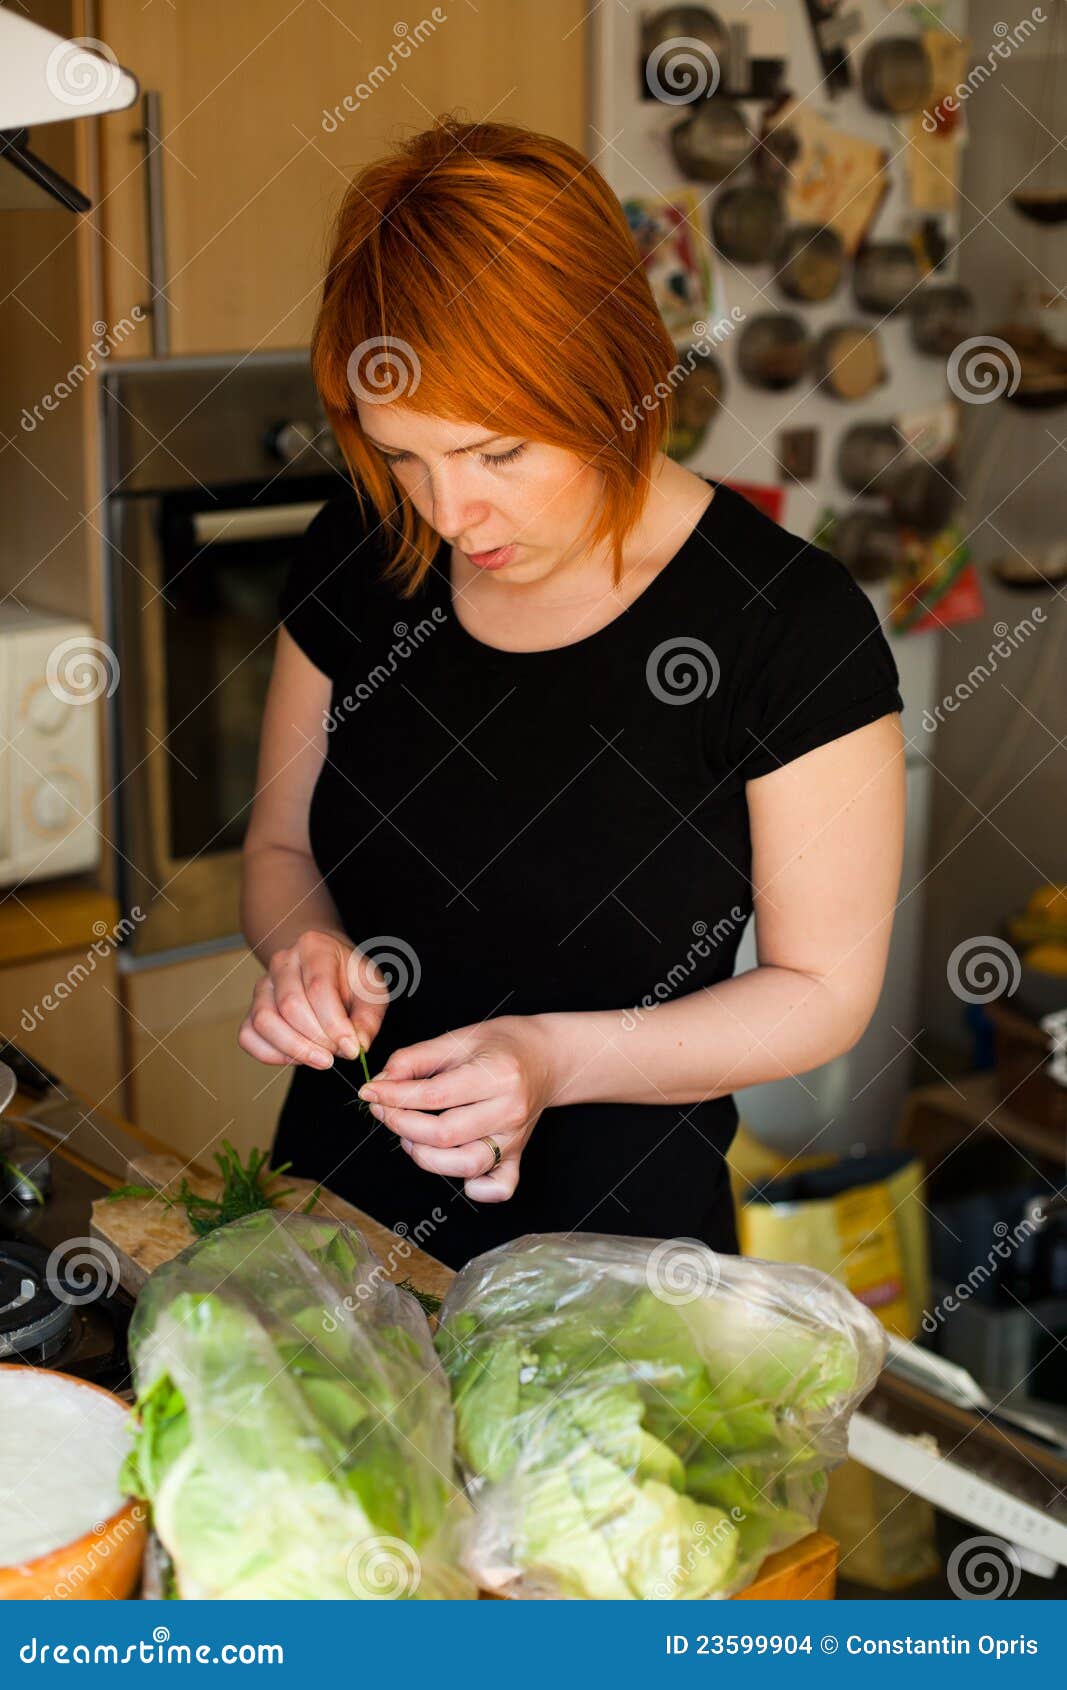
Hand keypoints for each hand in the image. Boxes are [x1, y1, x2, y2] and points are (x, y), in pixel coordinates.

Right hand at [238, 931, 388, 1069]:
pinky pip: (249, 1036)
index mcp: (314, 947)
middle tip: (339, 1053)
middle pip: (290, 1006)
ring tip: (322, 1059)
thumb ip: (368, 1018)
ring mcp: (262, 986)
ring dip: (295, 1049)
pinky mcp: (251, 1010)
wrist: (327, 969)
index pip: (318, 987)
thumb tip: (357, 1046)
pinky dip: (272, 1054)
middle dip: (317, 1038)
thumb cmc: (349, 979)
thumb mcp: (372, 989)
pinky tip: (298, 1057)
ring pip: (264, 1021)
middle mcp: (282, 962)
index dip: (335, 1024)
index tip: (351, 1049)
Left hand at [357, 1015, 555, 1200]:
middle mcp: (510, 1110)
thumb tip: (381, 1083)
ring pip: (465, 1164)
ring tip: (410, 1136)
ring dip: (426, 1156)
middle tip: (383, 1110)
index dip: (394, 1096)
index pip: (434, 1096)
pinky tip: (456, 1170)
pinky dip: (477, 1189)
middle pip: (445, 1134)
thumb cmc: (502, 1044)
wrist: (546, 1057)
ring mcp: (515, 1138)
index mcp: (498, 1074)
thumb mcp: (458, 1037)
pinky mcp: (518, 1156)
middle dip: (402, 1125)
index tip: (370, 1092)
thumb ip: (415, 1059)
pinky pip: (500, 1187)